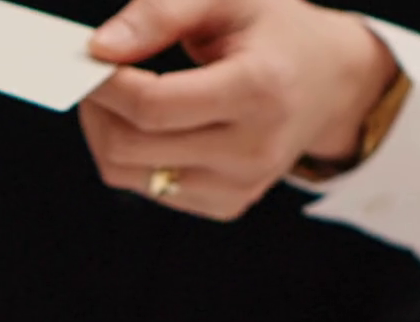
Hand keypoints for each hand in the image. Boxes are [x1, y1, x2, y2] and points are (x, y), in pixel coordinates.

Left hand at [81, 0, 398, 219]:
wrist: (333, 81)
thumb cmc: (275, 31)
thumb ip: (161, 13)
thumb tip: (99, 49)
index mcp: (260, 89)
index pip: (152, 105)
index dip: (104, 86)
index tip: (86, 63)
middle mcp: (254, 148)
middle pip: (130, 145)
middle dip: (97, 109)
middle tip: (94, 77)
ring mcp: (241, 184)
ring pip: (127, 174)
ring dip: (105, 133)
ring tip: (118, 97)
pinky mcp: (227, 204)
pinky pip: (147, 189)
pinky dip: (131, 157)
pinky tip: (147, 125)